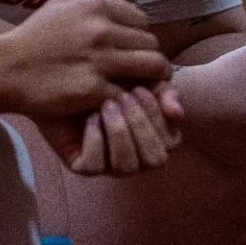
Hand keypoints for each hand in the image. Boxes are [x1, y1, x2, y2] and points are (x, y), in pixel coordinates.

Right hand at [0, 0, 169, 117]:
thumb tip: (123, 8)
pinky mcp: (94, 88)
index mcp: (95, 4)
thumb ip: (94, 0)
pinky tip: (119, 102)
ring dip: (150, 80)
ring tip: (140, 88)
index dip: (141, 38)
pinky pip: (129, 93)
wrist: (4, 69)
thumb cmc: (32, 38)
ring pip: (151, 67)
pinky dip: (128, 99)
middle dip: (149, 59)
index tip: (133, 52)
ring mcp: (99, 58)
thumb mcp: (61, 4)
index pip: (142, 21)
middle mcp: (101, 27)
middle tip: (139, 74)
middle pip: (151, 44)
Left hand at [39, 83, 186, 175]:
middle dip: (140, 126)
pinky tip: (91, 117)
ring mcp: (111, 165)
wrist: (67, 77)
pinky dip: (95, 140)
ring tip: (106, 104)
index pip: (170, 142)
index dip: (156, 116)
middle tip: (123, 96)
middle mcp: (137, 157)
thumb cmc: (110, 79)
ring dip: (119, 133)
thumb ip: (164, 91)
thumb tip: (178, 113)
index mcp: (156, 140)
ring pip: (127, 167)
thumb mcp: (141, 77)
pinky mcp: (84, 166)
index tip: (138, 88)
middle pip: (154, 160)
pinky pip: (95, 167)